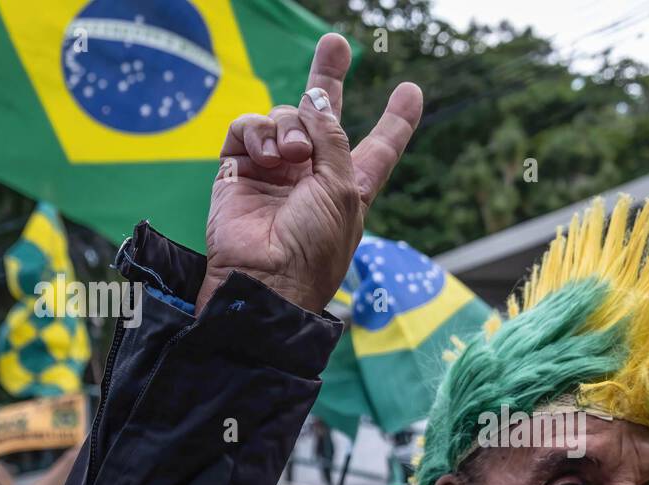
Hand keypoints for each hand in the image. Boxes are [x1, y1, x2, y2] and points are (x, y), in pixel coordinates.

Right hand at [196, 34, 422, 314]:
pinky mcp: (238, 168)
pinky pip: (247, 129)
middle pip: (322, 115)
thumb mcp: (343, 190)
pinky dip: (257, 134)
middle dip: (328, 77)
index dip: (396, 120)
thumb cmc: (313, 245)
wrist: (265, 277)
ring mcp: (274, 170)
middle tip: (336, 42)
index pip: (379, 147)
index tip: (411, 91)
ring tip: (292, 156)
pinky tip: (267, 156)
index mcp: (350, 185)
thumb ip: (334, 138)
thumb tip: (316, 98)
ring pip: (284, 117)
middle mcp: (313, 173)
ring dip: (290, 128)